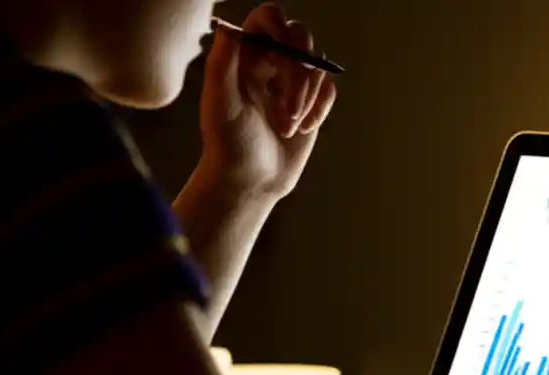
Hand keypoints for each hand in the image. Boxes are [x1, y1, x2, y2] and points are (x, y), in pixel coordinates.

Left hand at [199, 3, 337, 197]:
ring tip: (286, 128)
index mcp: (245, 56)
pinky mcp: (311, 102)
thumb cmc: (229, 144)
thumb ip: (221, 63)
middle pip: (299, 38)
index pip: (268, 19)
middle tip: (286, 112)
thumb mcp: (221, 104)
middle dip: (297, 76)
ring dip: (305, 99)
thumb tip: (227, 27)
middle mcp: (269, 62)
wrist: (251, 181)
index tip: (279, 55)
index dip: (279, 27)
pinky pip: (328, 89)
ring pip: (315, 66)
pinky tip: (301, 129)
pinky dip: (319, 109)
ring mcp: (292, 81)